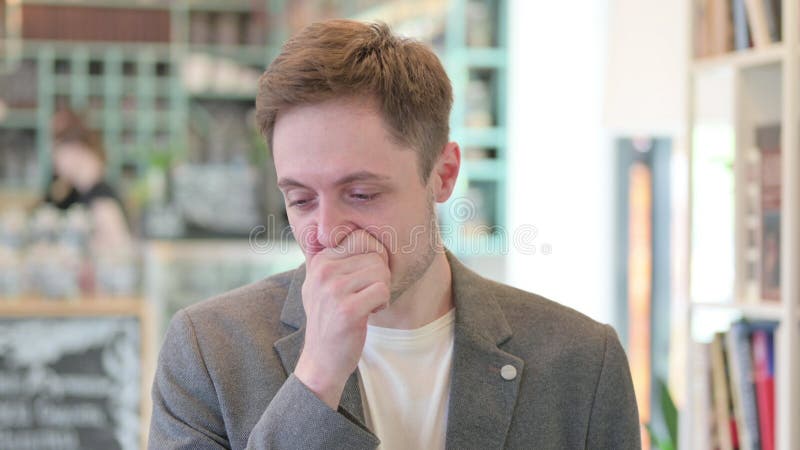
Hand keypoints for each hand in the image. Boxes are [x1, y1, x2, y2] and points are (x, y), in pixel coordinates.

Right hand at [293, 229, 389, 409]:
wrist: (321, 360)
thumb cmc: (330, 320)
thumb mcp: (321, 285)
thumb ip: (332, 257)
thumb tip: (347, 230)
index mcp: (319, 261)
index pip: (360, 237)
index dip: (374, 255)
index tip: (367, 275)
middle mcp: (323, 272)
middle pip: (375, 255)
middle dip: (380, 275)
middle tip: (368, 294)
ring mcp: (333, 290)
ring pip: (381, 271)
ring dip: (382, 290)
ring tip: (367, 304)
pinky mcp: (348, 310)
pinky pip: (382, 290)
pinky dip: (383, 303)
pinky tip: (370, 313)